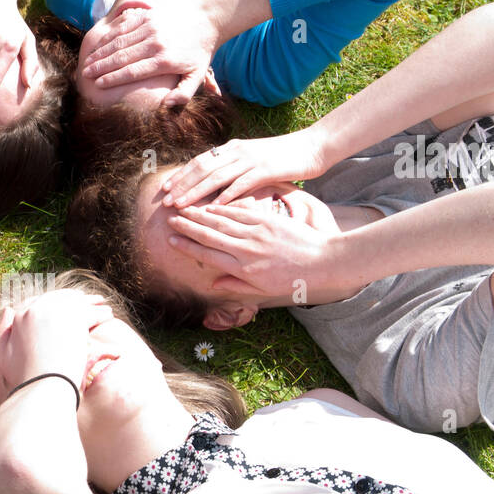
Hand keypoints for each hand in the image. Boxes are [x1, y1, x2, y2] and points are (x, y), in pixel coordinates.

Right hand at [0, 290, 112, 398]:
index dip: (54, 301)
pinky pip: (92, 312)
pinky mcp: (76, 320)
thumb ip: (2, 331)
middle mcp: (37, 308)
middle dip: (76, 298)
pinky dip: (101, 313)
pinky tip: (108, 315)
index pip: (39, 301)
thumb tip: (8, 309)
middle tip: (89, 300)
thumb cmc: (24, 378)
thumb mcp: (4, 355)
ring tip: (103, 306)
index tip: (66, 302)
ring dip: (92, 303)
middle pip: (60, 297)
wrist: (42, 387)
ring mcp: (57, 312)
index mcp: (20, 315)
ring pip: (79, 303)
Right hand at [80, 0, 220, 106]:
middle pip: (121, 57)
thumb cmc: (199, 53)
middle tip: (85, 75)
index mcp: (164, 60)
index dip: (113, 79)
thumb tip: (167, 105)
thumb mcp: (197, 76)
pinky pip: (123, 26)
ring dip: (101, 52)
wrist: (207, 20)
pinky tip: (98, 45)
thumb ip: (183, 94)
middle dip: (100, 67)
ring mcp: (149, 27)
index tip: (99, 85)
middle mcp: (154, 43)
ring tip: (87, 62)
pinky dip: (108, 37)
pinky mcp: (147, 16)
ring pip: (119, 41)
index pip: (132, 71)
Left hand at [163, 130, 327, 208]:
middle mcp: (237, 151)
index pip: (199, 162)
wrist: (313, 146)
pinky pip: (243, 182)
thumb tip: (216, 185)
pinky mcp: (267, 169)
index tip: (164, 190)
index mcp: (232, 149)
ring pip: (217, 176)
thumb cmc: (283, 158)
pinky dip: (227, 194)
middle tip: (165, 202)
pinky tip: (214, 207)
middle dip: (182, 186)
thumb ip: (234, 170)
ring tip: (182, 206)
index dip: (181, 176)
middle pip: (202, 169)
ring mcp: (251, 159)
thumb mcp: (253, 161)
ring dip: (197, 192)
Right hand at [166, 198, 337, 298]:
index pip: (208, 255)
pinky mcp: (268, 220)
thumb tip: (214, 283)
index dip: (188, 246)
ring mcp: (256, 232)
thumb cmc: (293, 279)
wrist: (323, 261)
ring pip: (221, 221)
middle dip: (188, 226)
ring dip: (200, 214)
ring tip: (184, 208)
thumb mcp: (263, 289)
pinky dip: (224, 208)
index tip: (172, 240)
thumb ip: (236, 283)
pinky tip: (212, 204)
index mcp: (243, 268)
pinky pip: (241, 212)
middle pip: (210, 235)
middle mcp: (246, 249)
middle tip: (170, 219)